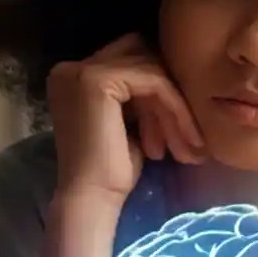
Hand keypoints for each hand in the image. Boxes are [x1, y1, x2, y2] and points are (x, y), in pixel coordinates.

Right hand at [46, 33, 205, 202]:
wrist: (92, 200)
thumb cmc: (111, 173)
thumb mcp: (129, 123)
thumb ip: (139, 96)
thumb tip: (175, 76)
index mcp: (73, 77)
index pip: (130, 62)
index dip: (159, 94)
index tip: (177, 135)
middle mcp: (71, 69)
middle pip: (141, 56)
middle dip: (168, 94)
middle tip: (185, 139)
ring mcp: (81, 71)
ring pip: (151, 70)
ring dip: (174, 109)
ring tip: (186, 148)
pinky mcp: (97, 81)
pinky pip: (155, 82)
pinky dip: (175, 109)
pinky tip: (184, 141)